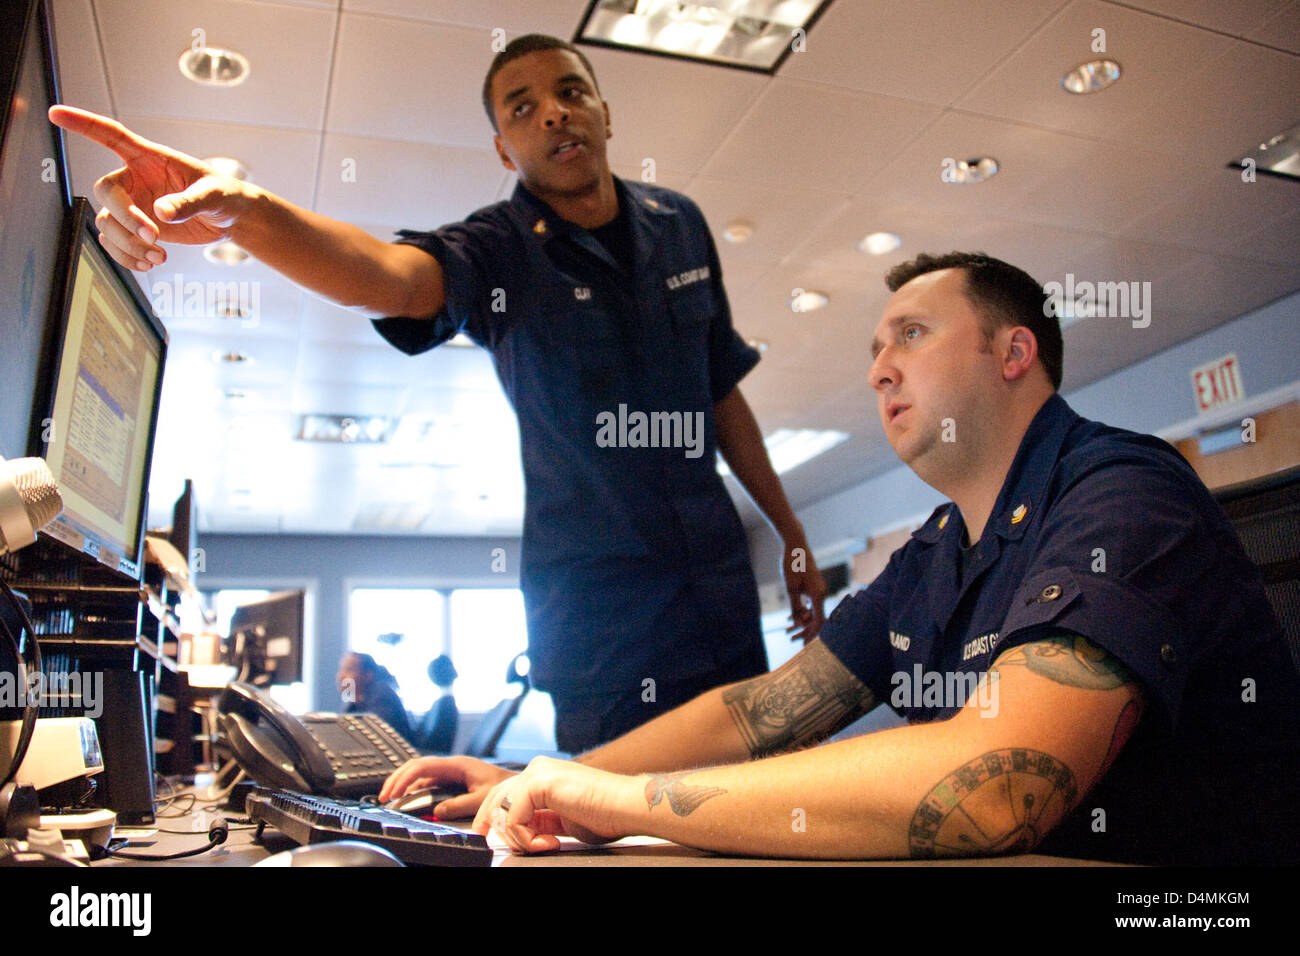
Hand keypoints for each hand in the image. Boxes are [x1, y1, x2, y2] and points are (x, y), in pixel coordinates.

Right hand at [48, 106, 254, 270]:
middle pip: (106, 192)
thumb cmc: (224, 195)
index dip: (83, 124)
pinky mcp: (137, 230)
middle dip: (124, 217)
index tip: (56, 113)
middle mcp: (135, 180)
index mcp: (150, 158)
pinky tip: (150, 262)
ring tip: (158, 256)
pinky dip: (128, 257)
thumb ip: (188, 202)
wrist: (230, 218)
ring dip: (127, 244)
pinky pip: (116, 244)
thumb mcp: (213, 195)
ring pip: (107, 223)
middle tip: (152, 235)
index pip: (111, 136)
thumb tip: (161, 212)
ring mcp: (133, 206)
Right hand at [378, 755, 513, 819]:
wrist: (515, 785)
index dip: (404, 778)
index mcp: (456, 765)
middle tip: (384, 796)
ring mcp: (450, 772)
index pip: (422, 766)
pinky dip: (415, 790)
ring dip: (405, 784)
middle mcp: (451, 766)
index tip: (392, 792)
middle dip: (397, 779)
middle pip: (416, 767)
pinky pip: (428, 782)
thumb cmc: (503, 787)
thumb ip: (459, 805)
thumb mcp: (481, 798)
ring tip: (391, 798)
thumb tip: (437, 811)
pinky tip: (408, 799)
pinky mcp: (451, 780)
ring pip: (420, 775)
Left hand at [472, 756, 631, 853]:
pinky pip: (514, 817)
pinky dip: (527, 837)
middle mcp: (537, 769)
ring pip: (502, 809)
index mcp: (543, 776)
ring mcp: (537, 772)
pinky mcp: (539, 782)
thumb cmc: (605, 815)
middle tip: (501, 847)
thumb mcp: (563, 822)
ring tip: (545, 846)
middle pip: (494, 798)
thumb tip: (520, 836)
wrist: (626, 807)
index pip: (505, 796)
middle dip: (492, 827)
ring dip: (518, 837)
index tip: (496, 842)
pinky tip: (551, 842)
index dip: (495, 821)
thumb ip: (540, 822)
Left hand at [783, 536, 826, 641]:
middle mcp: (821, 593)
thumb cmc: (792, 564)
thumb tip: (798, 622)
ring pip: (812, 611)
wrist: (796, 545)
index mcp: (818, 594)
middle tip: (791, 639)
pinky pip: (810, 603)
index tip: (804, 644)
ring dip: (801, 621)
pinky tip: (790, 618)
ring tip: (787, 630)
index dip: (811, 633)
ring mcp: (819, 589)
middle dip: (804, 629)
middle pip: (816, 617)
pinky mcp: (814, 586)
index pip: (819, 620)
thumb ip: (795, 606)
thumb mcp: (790, 588)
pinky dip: (802, 611)